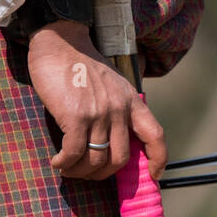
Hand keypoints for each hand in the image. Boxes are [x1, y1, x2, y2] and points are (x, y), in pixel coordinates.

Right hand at [26, 20, 167, 180]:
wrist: (61, 41)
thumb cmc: (82, 65)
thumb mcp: (113, 84)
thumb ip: (118, 108)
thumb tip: (113, 140)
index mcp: (132, 102)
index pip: (156, 135)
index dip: (159, 159)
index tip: (155, 175)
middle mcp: (120, 110)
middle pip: (121, 158)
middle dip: (104, 174)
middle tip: (87, 173)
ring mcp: (99, 113)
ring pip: (96, 159)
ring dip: (81, 171)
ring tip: (68, 169)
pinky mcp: (76, 116)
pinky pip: (74, 152)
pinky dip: (65, 163)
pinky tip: (57, 162)